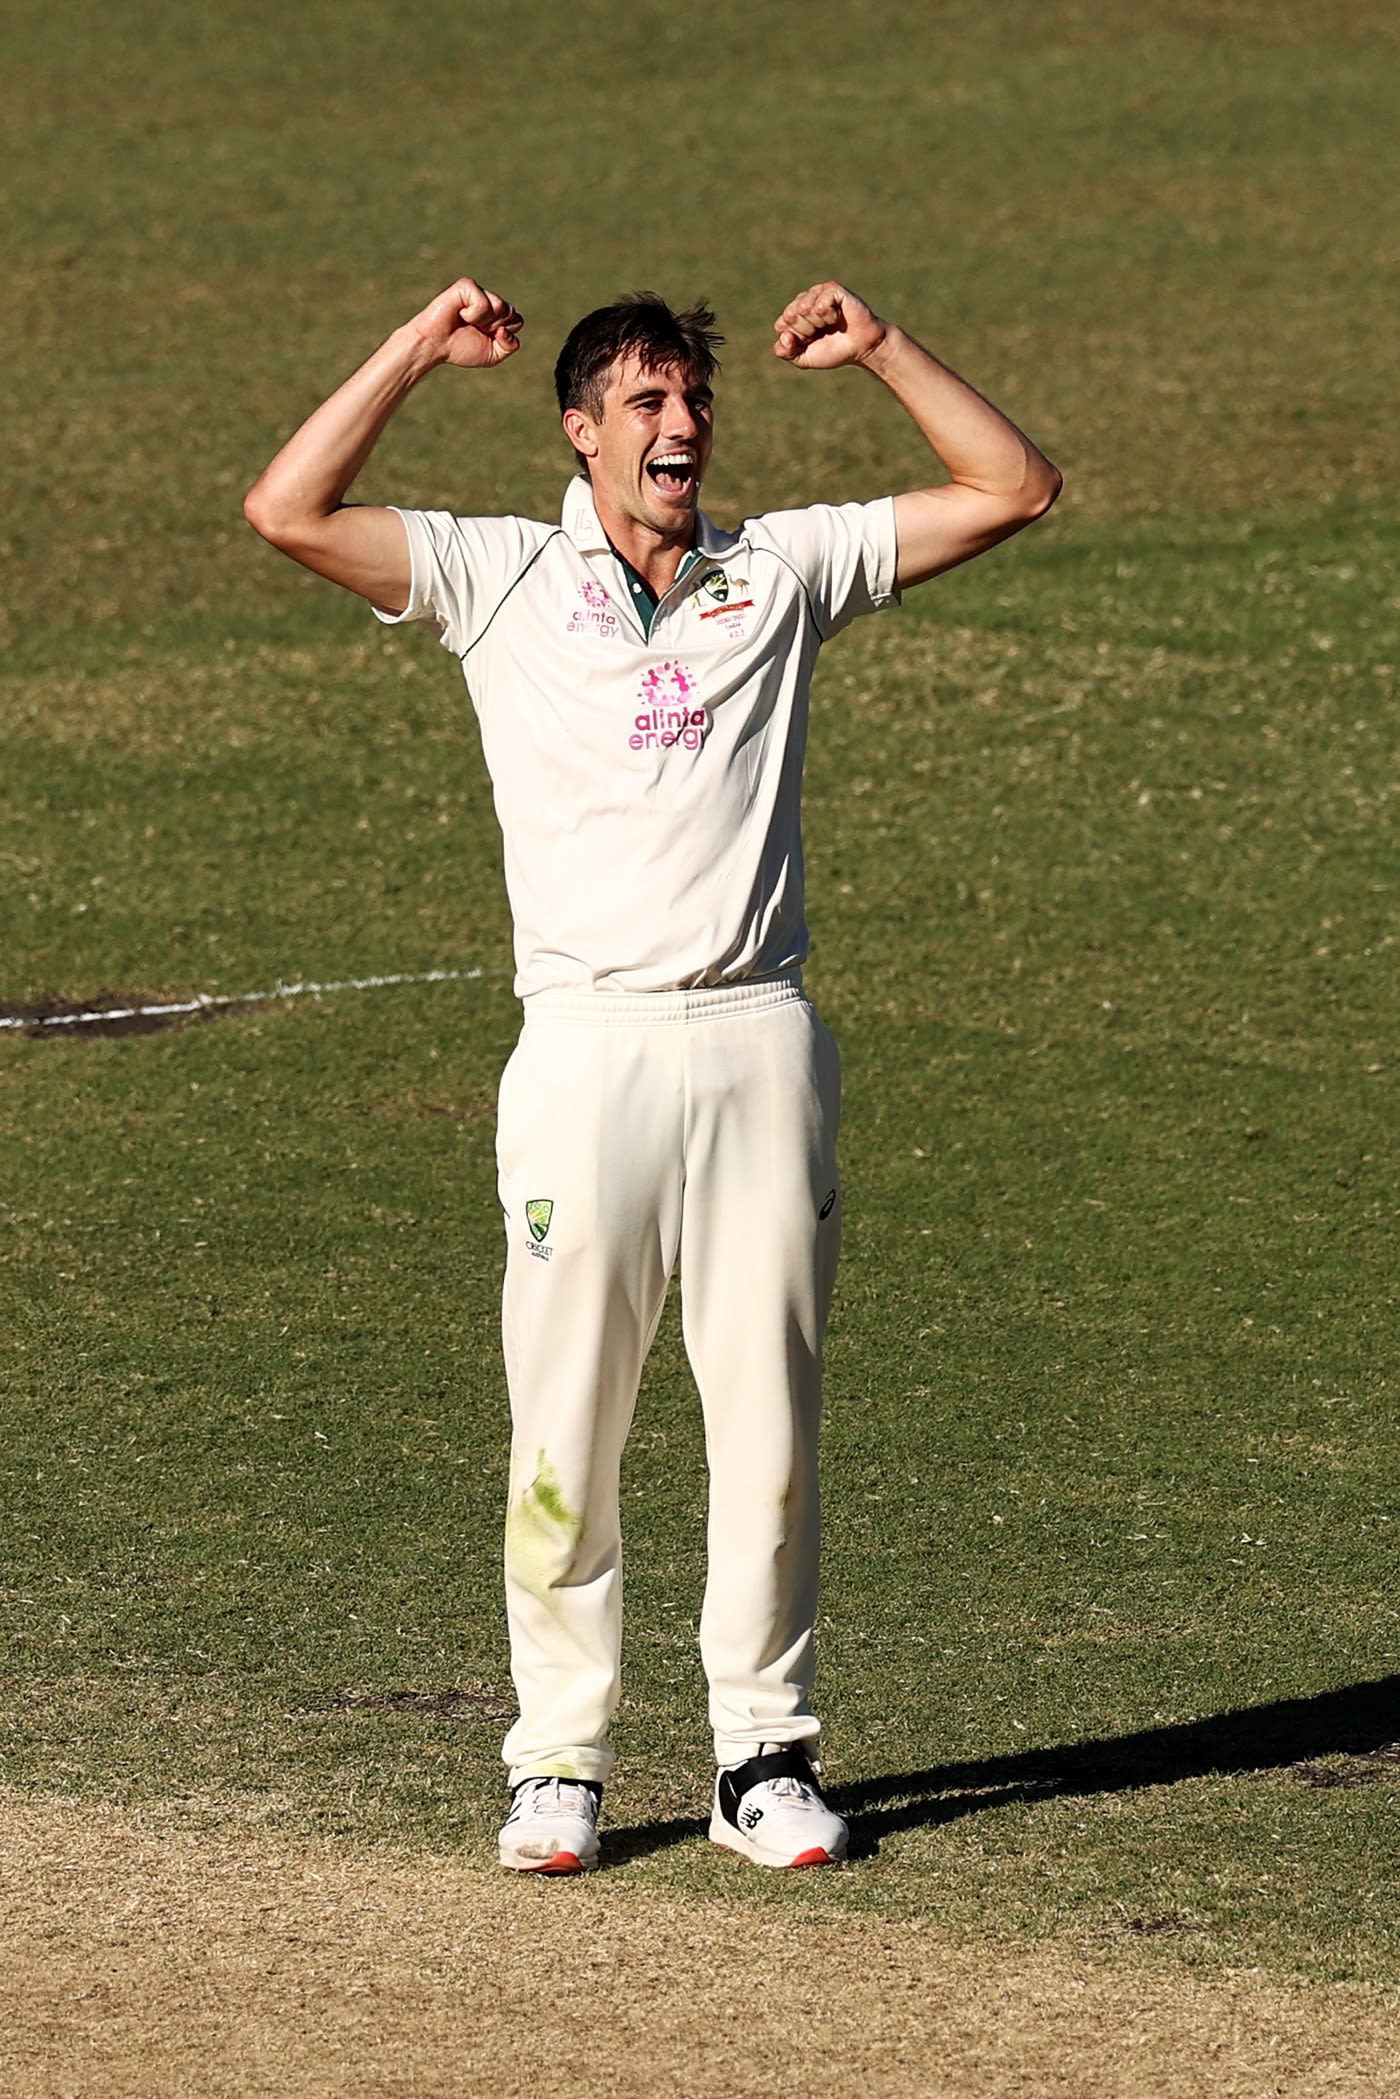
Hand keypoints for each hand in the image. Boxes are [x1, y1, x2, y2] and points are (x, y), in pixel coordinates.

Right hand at [408, 277, 523, 369]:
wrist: (434, 345)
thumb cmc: (460, 348)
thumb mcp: (492, 355)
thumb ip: (509, 346)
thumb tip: (506, 330)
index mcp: (497, 314)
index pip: (517, 321)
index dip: (504, 335)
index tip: (486, 337)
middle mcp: (489, 299)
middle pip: (511, 312)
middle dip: (494, 328)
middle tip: (474, 329)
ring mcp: (478, 290)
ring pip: (500, 306)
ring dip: (484, 322)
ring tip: (466, 321)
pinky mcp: (466, 285)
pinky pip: (483, 303)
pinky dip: (473, 314)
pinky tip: (460, 313)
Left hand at [772, 282, 887, 369]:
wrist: (861, 349)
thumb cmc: (834, 351)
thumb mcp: (804, 358)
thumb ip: (786, 352)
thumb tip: (782, 333)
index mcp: (794, 316)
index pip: (781, 324)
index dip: (795, 338)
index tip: (810, 341)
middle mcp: (804, 301)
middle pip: (791, 315)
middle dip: (806, 330)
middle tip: (822, 332)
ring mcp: (818, 293)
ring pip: (804, 307)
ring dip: (818, 323)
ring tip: (831, 325)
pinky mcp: (833, 289)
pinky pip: (820, 302)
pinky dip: (828, 315)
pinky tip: (837, 317)